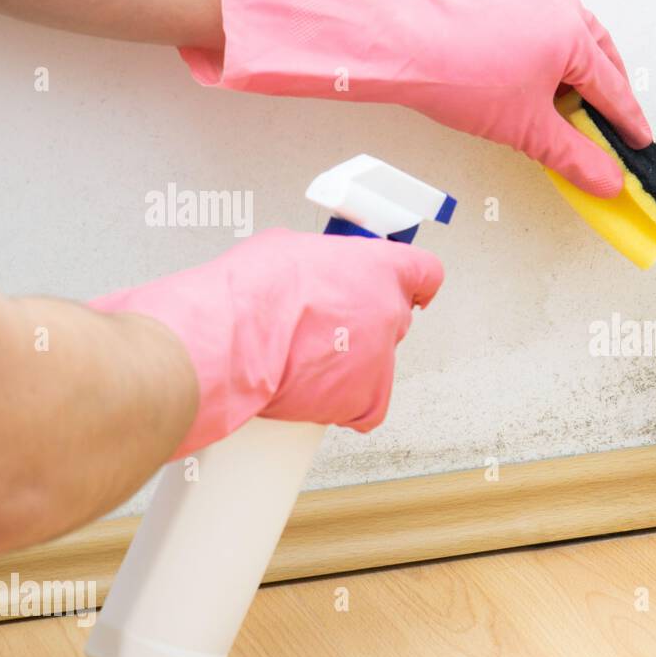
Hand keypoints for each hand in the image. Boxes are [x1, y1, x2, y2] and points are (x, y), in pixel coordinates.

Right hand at [89, 228, 442, 457]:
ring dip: (349, 364)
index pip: (425, 272)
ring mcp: (381, 359)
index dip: (416, 282)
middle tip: (326, 327)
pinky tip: (313, 393)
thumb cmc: (249, 293)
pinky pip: (365, 406)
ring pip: (377, 363)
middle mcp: (389, 314)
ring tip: (305, 361)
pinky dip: (343, 403)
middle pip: (395, 319)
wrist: (230, 343)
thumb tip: (313, 272)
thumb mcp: (287, 249)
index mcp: (380, 269)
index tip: (412, 289)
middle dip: (365, 323)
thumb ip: (321, 263)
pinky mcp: (365, 400)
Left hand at [180, 0, 651, 196]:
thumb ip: (575, 158)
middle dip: (605, 91)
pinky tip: (530, 70)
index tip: (635, 142)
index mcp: (574, 34)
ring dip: (574, 67)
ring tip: (568, 100)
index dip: (627, 122)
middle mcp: (556, 2)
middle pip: (597, 55)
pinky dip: (544, 47)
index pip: (613, 88)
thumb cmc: (456, 72)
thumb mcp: (528, 130)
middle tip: (607, 125)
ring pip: (567, 32)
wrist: (399, 39)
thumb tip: (605, 180)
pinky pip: (537, 19)